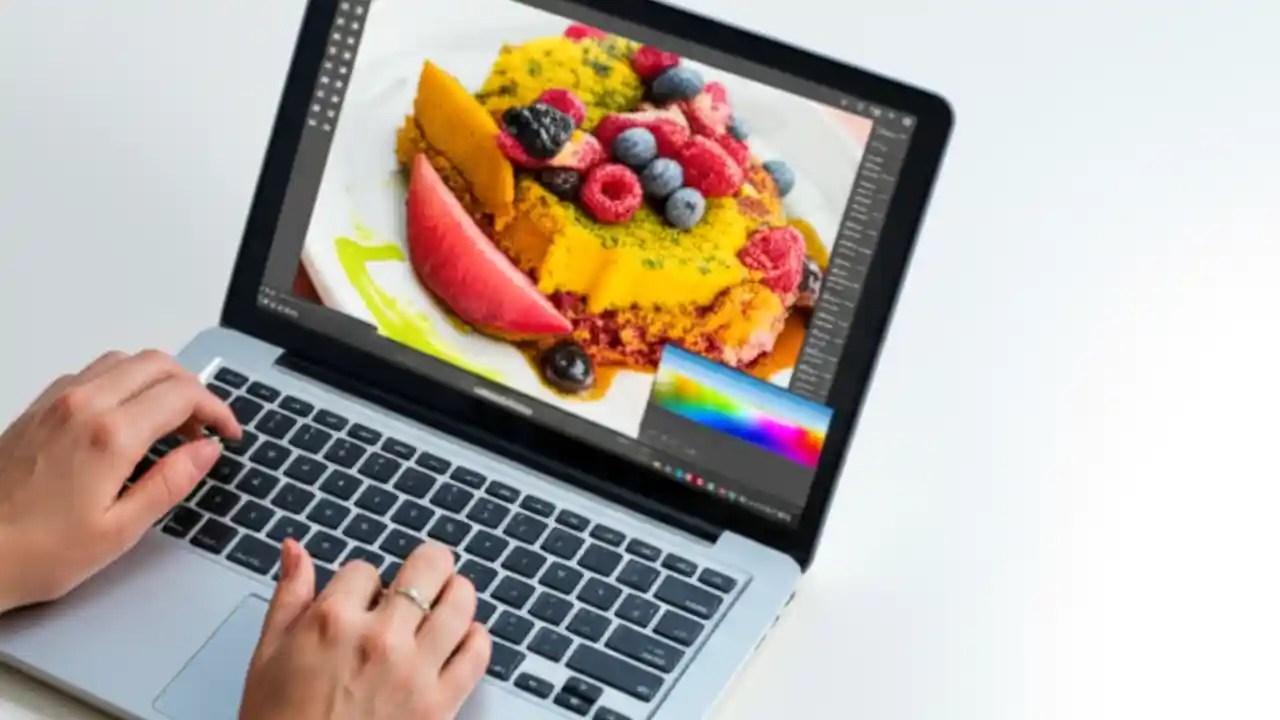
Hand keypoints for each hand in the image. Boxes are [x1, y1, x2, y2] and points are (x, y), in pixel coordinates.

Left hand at [0, 350, 240, 613]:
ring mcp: (57, 401)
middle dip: (193, 389)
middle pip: (158, 364)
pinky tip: (126, 420)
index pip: (183, 394)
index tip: (227, 433)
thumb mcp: (120, 531)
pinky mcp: (38, 407)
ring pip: (125, 360)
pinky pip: (93, 373)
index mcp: (110, 436)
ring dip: (158, 381)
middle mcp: (83, 405)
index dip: (217, 410)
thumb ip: (171, 482)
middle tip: (204, 427)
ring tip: (169, 422)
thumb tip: (206, 450)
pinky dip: (123, 383)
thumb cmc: (37, 553)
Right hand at [240, 541, 490, 719]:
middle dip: (426, 566)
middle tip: (422, 578)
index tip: (362, 601)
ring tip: (445, 604)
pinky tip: (459, 641)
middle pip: (429, 566)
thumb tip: (296, 549)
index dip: (364, 582)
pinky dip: (475, 640)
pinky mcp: (440, 704)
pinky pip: (477, 653)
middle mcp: (378, 639)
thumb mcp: (267, 657)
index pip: (365, 569)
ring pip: (461, 600)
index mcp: (331, 622)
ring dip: (455, 595)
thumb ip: (289, 596)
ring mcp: (413, 671)